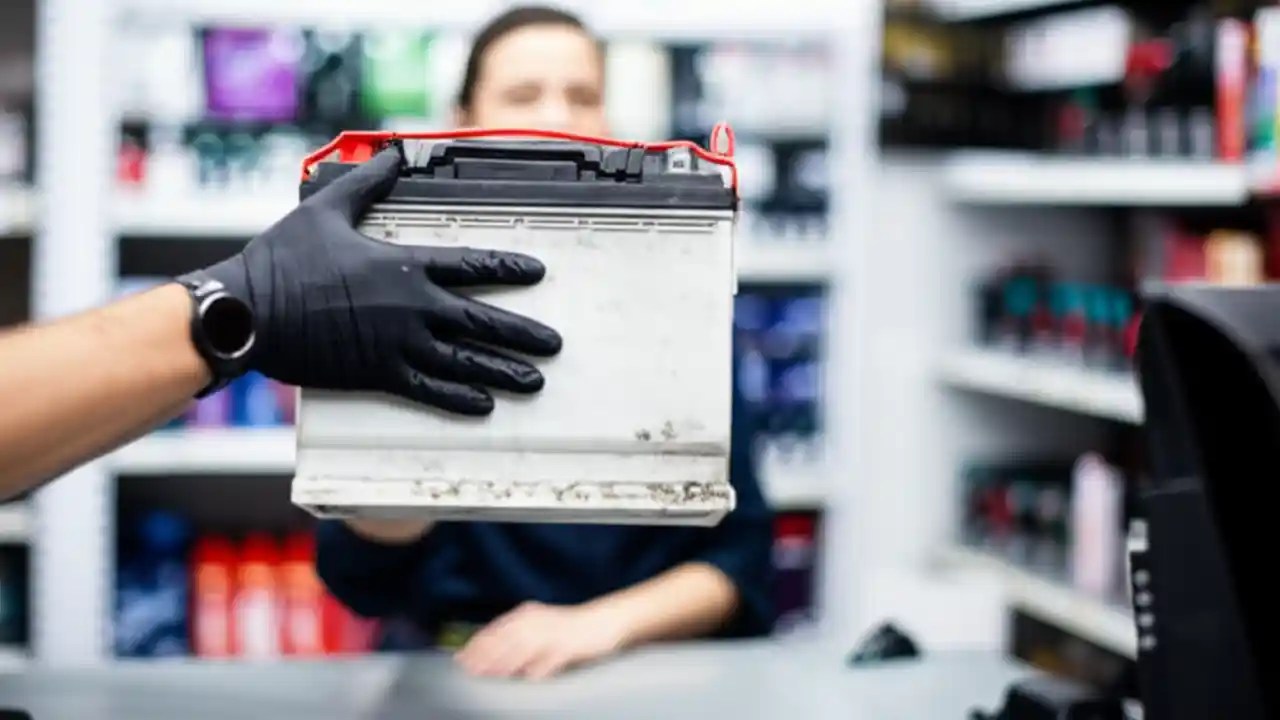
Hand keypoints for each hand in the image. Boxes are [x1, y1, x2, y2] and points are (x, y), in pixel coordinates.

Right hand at [181, 147, 561, 414]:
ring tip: (533, 381)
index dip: (508, 269)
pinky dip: (459, 398)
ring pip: (464, 362)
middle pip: (481, 322)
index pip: (471, 265)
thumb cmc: (282, 260)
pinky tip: (484, 404)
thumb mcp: (326, 209)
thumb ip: (366, 183)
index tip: (537, 273)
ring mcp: (397, 344)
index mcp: (403, 265)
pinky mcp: (378, 374)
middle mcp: (410, 307)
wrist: (248, 312)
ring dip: (502, 371)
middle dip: (522, 334)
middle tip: (553, 344)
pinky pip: (429, 390)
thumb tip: (389, 156)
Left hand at [455, 601, 627, 679]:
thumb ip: (516, 637)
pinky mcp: (570, 645)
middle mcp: (538, 621)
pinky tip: (528, 677)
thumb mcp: (539, 627)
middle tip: (469, 670)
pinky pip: (551, 658)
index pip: (496, 630)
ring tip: (491, 675)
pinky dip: (539, 668)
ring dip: (506, 662)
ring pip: (525, 647)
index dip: (477, 645)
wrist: (604, 620)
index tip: (461, 659)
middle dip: (485, 655)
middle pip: (506, 638)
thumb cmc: (569, 628)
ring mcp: (554, 632)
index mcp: (527, 615)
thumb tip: (489, 655)